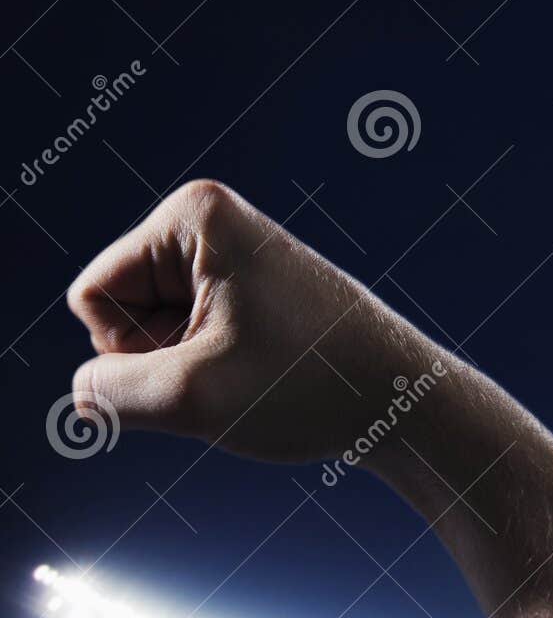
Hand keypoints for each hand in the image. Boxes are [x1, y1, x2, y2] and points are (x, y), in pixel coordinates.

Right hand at [68, 180, 428, 463]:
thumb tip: (83, 397)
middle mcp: (211, 221)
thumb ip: (110, 395)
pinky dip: (214, 374)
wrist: (404, 401)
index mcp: (191, 215)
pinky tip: (265, 381)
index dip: (131, 351)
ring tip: (256, 378)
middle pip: (122, 309)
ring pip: (156, 333)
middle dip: (161, 359)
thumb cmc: (311, 387)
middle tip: (237, 374)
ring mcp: (234, 256)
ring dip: (188, 372)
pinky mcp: (253, 291)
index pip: (93, 296)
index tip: (206, 361)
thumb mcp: (192, 398)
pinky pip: (192, 340)